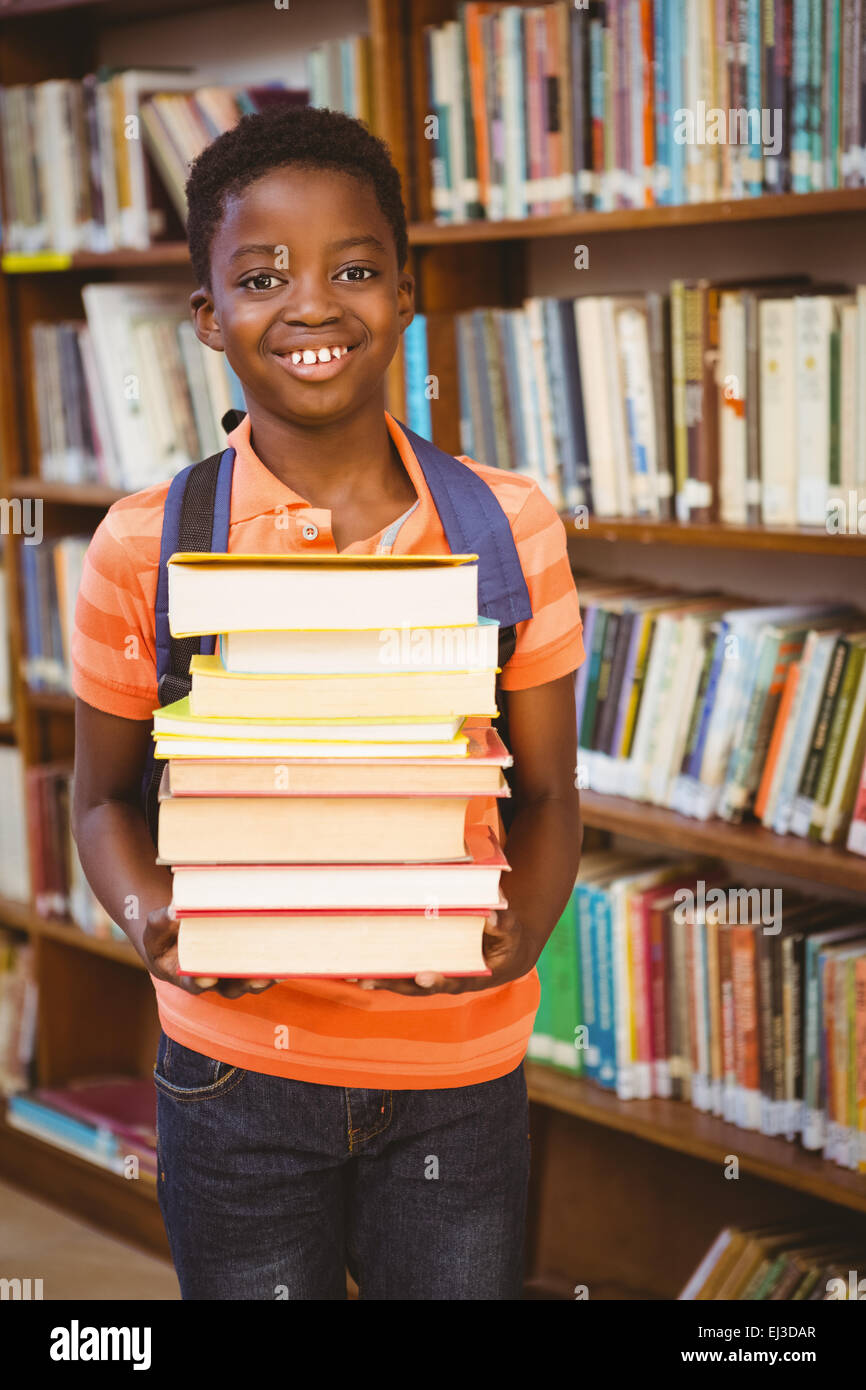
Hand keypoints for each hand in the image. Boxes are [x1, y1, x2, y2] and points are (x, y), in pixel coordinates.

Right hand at [142, 904, 276, 998]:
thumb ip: (162, 921)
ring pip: (250, 983)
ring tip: (279, 970)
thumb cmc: (164, 938)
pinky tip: (289, 960)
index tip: (208, 977)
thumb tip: (173, 907)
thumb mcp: (156, 929)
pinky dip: (276, 968)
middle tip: (257, 978)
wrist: (176, 944)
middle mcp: (213, 981)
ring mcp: (232, 977)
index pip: (195, 983)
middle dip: (244, 983)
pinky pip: (263, 972)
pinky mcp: (247, 968)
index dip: (201, 982)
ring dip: (265, 978)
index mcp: (186, 975)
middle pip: (231, 987)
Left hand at [351, 903, 536, 996]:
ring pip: (407, 983)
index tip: (422, 977)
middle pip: (419, 988)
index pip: (453, 983)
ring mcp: (437, 976)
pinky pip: (405, 972)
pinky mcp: (427, 969)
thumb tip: (492, 913)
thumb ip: (503, 924)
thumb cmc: (509, 941)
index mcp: (473, 976)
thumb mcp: (511, 933)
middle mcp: (451, 981)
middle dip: (395, 984)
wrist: (506, 953)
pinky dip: (385, 971)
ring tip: (356, 978)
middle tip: (369, 980)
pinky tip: (361, 967)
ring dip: (383, 981)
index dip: (437, 981)